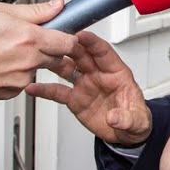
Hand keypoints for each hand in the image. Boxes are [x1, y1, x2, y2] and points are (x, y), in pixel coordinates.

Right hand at [0, 0, 70, 117]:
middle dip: (47, 47)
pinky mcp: (9, 93)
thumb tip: (56, 5)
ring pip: (35, 68)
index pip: (67, 40)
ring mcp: (19, 80)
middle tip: (27, 38)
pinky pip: (20, 80)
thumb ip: (33, 10)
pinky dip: (13, 72)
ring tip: (3, 50)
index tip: (60, 31)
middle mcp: (27, 62)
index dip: (65, 34)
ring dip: (27, 60)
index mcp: (28, 40)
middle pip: (54, 55)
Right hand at [25, 30, 153, 145]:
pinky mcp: (74, 99)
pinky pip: (57, 92)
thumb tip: (115, 117)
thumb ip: (126, 118)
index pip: (104, 53)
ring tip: (38, 57)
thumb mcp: (137, 122)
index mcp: (116, 73)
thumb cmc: (135, 120)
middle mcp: (98, 75)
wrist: (126, 135)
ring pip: (67, 68)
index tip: (82, 35)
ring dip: (54, 62)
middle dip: (68, 46)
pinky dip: (44, 89)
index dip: (92, 43)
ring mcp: (85, 85)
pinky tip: (33, 87)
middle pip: (82, 55)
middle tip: (54, 39)